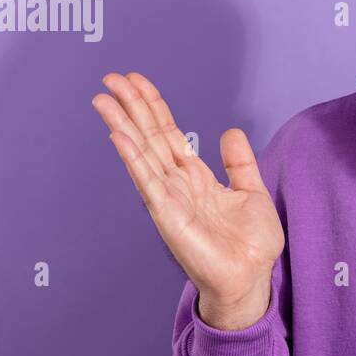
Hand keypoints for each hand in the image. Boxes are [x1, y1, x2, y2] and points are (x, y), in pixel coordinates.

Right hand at [91, 72, 284, 328]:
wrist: (251, 279)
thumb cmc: (251, 245)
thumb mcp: (252, 193)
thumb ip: (239, 163)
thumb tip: (229, 131)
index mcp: (196, 176)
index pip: (169, 133)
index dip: (153, 105)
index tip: (136, 80)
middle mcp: (177, 184)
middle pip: (149, 136)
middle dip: (131, 106)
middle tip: (111, 76)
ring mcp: (169, 198)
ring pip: (142, 153)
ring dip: (122, 125)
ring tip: (103, 98)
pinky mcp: (168, 216)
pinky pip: (148, 181)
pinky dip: (133, 158)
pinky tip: (119, 136)